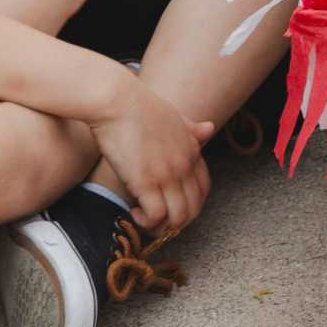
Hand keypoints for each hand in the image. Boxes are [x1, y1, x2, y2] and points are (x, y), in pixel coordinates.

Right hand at [90, 75, 215, 232]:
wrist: (117, 99)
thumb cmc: (139, 105)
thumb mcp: (173, 116)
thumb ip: (191, 128)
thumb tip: (210, 128)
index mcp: (192, 150)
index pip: (204, 189)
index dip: (189, 203)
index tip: (170, 204)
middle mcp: (184, 164)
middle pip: (194, 209)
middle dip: (176, 221)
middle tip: (156, 218)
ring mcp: (167, 174)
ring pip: (178, 218)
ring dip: (161, 226)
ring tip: (143, 218)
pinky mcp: (146, 181)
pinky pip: (156, 216)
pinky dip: (146, 222)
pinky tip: (133, 212)